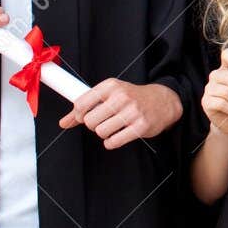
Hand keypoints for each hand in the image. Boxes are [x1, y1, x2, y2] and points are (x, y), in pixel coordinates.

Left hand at [60, 79, 182, 149]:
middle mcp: (121, 97)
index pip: (81, 103)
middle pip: (90, 121)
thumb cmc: (132, 97)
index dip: (79, 114)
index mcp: (111, 86)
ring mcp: (132, 112)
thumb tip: (64, 122)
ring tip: (113, 127)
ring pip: (101, 132)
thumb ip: (85, 107)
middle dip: (93, 125)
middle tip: (102, 121)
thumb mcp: (110, 94)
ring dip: (104, 133)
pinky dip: (112, 142)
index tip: (84, 116)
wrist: (163, 101)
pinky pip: (113, 141)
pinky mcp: (140, 127)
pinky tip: (118, 134)